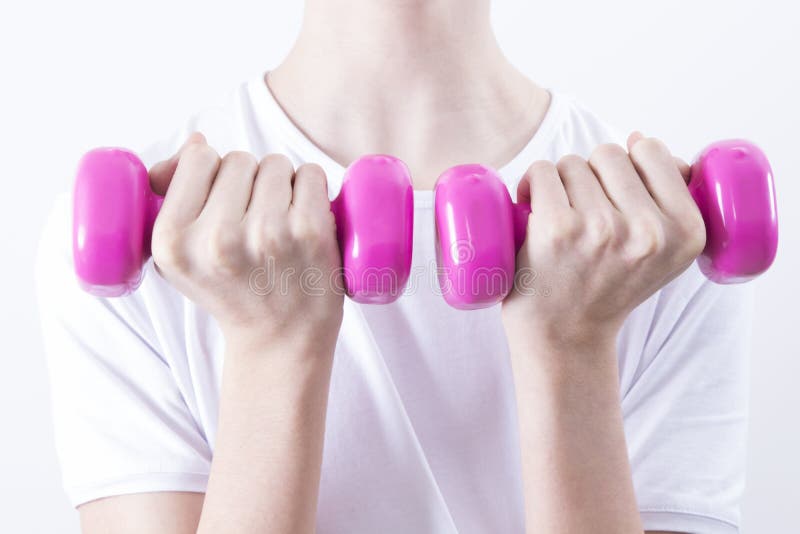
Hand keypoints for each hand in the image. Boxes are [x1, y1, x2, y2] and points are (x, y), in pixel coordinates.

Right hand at [149, 133, 343, 354]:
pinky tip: (304, 218)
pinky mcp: (310, 232)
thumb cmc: (231, 287)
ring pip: (276, 164)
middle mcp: (217, 239)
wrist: (280, 339)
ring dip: (281, 184)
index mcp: (173, 241)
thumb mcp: (181, 254)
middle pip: (240, 159)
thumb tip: (196, 141)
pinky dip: (311, 187)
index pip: (200, 158)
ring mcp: (267, 235)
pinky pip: (311, 173)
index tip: (223, 204)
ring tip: (279, 224)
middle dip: (250, 181)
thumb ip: (173, 193)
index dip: (215, 173)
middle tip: (254, 223)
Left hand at [502, 133, 705, 351]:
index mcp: (686, 232)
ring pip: (573, 162)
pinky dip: (532, 185)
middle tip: (585, 216)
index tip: (616, 198)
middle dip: (592, 177)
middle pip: (609, 153)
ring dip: (561, 185)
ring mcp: (602, 228)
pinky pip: (542, 171)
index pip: (651, 150)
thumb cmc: (606, 284)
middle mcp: (648, 231)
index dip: (627, 167)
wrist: (564, 335)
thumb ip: (668, 197)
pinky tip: (534, 213)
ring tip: (563, 222)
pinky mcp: (557, 229)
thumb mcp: (662, 251)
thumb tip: (640, 138)